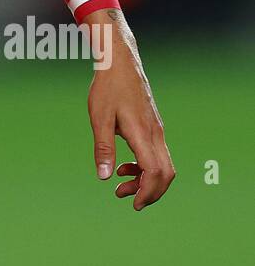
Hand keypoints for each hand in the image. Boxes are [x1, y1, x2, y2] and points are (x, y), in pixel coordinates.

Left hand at [87, 11, 174, 209]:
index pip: (154, 171)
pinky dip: (145, 166)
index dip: (146, 192)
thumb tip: (104, 178)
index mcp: (142, 133)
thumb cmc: (107, 88)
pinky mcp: (153, 125)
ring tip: (120, 185)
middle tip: (128, 199)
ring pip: (162, 164)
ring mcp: (157, 129)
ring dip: (145, 180)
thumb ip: (103, 148)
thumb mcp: (99, 118)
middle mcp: (155, 133)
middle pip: (165, 173)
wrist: (120, 62)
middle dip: (150, 192)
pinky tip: (124, 166)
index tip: (132, 203)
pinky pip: (157, 154)